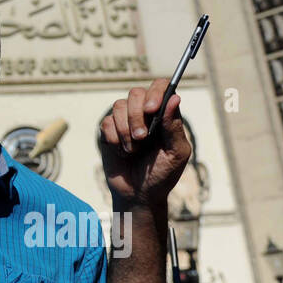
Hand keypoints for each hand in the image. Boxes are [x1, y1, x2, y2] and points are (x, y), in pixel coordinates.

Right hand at [98, 78, 190, 209]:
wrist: (139, 195)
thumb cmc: (163, 174)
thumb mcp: (176, 153)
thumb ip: (174, 126)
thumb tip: (174, 98)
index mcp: (165, 114)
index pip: (161, 86)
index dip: (155, 91)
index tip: (152, 109)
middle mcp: (145, 113)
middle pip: (136, 93)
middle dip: (137, 116)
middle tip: (142, 138)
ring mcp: (125, 120)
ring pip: (118, 106)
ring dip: (125, 131)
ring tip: (133, 150)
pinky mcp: (109, 131)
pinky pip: (106, 123)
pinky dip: (115, 139)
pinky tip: (122, 152)